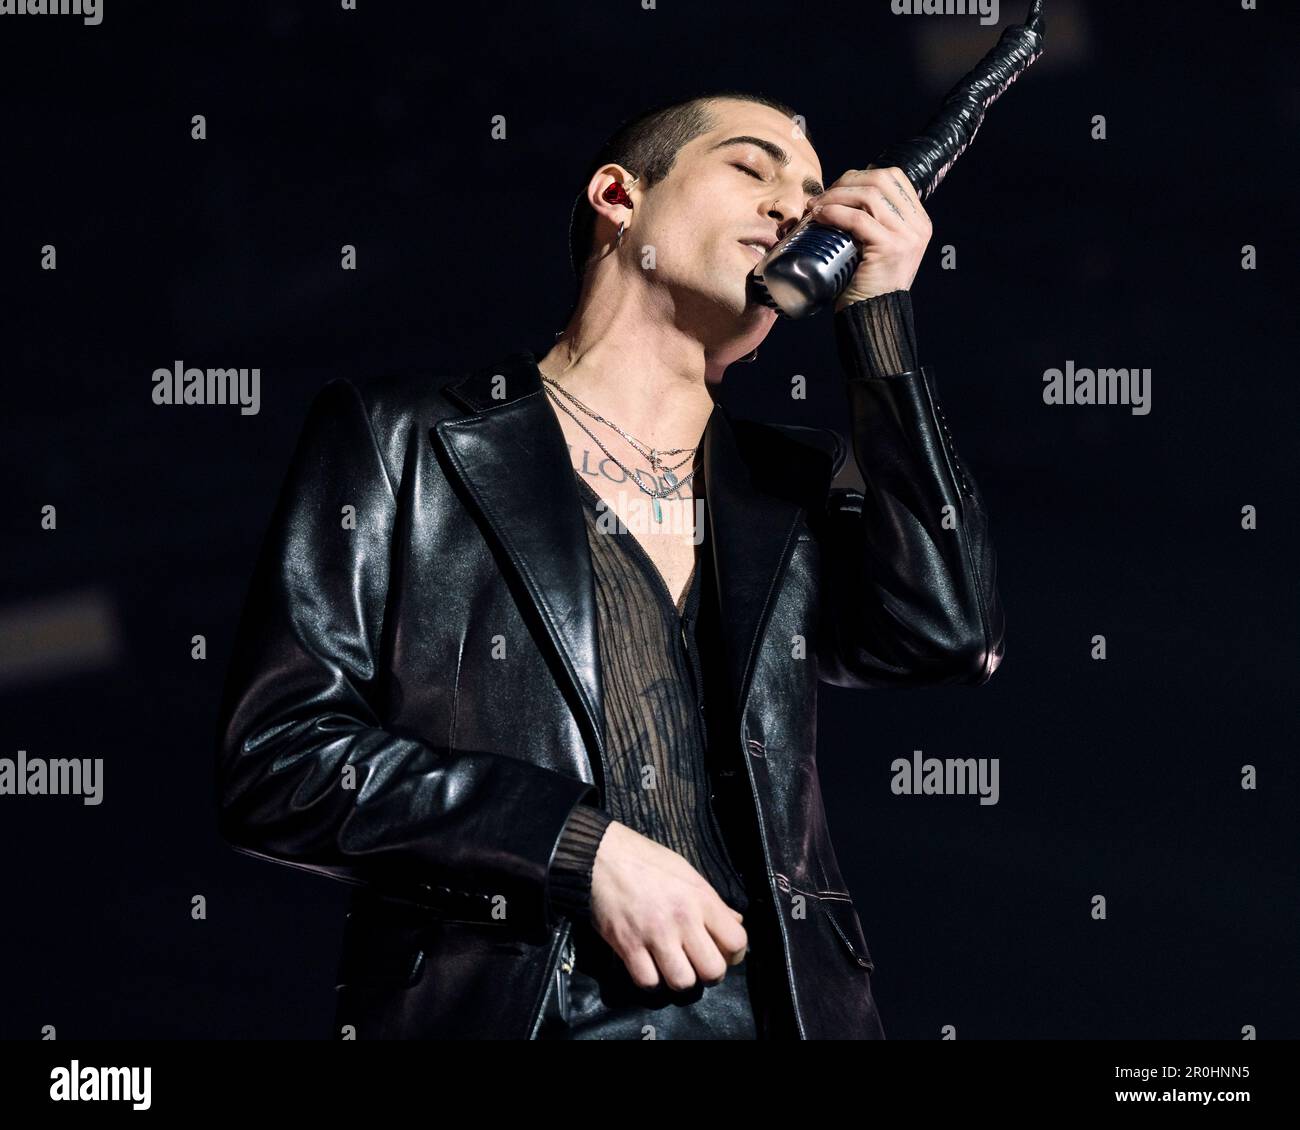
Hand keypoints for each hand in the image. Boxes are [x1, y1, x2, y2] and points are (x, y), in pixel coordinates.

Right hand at [588, 820, 747, 990]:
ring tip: (673, 968)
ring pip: (683, 983)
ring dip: (679, 980)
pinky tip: (649, 968)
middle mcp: (682, 919)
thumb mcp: (688, 873)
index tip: (721, 952)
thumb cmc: (647, 861)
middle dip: (708, 974)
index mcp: (701, 898)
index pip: (737, 942)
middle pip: (713, 971)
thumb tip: (736, 923)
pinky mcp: (627, 946)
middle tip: (696, 964)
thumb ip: (713, 902)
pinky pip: (648, 983)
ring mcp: (654, 935)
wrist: (602, 856)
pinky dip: (651, 981)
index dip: (733, 954)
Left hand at [801, 166, 931, 311]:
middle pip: (880, 180)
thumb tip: (839, 192)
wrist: (872, 316)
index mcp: (918, 220)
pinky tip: (819, 217)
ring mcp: (907, 236)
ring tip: (815, 208)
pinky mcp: (891, 248)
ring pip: (869, 196)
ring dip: (836, 196)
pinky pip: (859, 219)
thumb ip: (872, 220)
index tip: (835, 190)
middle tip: (820, 199)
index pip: (892, 177)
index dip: (860, 176)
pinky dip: (835, 213)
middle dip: (845, 183)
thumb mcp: (875, 245)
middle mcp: (918, 226)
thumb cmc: (865, 282)